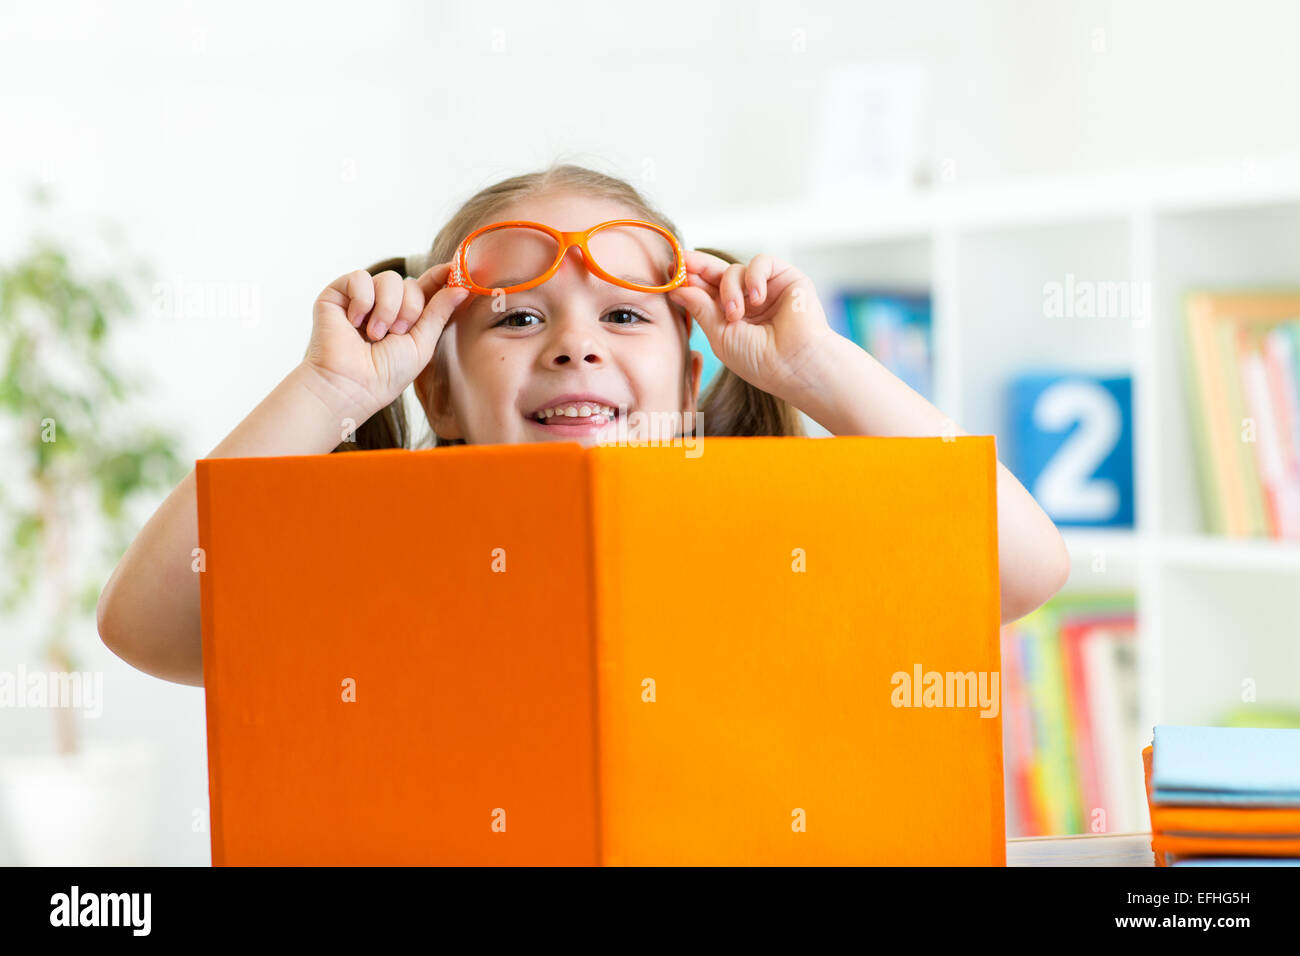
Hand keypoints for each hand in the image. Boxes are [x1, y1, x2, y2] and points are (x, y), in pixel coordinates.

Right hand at [304, 263, 469, 417]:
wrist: (351, 384)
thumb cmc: (386, 374)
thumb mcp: (422, 344)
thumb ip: (439, 313)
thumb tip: (463, 288)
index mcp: (405, 317)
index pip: (426, 288)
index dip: (439, 277)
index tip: (452, 270)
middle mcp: (383, 305)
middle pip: (410, 283)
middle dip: (409, 310)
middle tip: (395, 334)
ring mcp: (360, 298)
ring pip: (389, 278)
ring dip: (387, 308)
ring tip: (375, 334)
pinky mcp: (337, 294)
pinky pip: (360, 278)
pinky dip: (362, 300)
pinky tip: (354, 323)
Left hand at [667, 250, 834, 402]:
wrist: (794, 365)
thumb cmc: (760, 360)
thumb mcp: (721, 335)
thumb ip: (701, 309)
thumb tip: (676, 288)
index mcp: (729, 315)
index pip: (704, 290)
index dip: (688, 280)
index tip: (670, 274)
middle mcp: (746, 299)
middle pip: (716, 273)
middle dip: (698, 267)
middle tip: (683, 263)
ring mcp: (765, 287)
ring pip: (734, 269)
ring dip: (729, 289)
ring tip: (736, 314)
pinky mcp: (785, 277)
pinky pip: (761, 262)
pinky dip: (754, 277)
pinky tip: (757, 299)